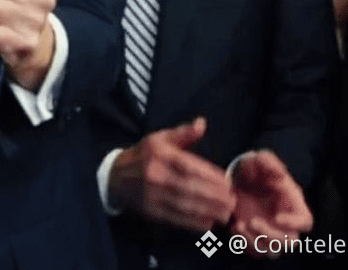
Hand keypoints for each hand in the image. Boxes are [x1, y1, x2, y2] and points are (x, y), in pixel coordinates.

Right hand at [108, 117, 235, 231]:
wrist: (114, 178)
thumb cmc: (142, 156)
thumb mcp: (158, 139)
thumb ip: (183, 133)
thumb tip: (202, 123)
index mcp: (160, 155)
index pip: (189, 167)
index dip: (211, 176)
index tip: (227, 183)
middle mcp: (156, 175)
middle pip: (190, 188)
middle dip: (215, 197)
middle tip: (233, 202)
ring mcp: (153, 196)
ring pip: (185, 205)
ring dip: (209, 211)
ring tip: (226, 214)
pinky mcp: (151, 212)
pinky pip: (176, 219)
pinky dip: (194, 223)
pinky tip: (209, 223)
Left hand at [230, 150, 312, 257]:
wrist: (238, 178)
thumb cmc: (255, 169)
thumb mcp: (260, 159)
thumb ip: (269, 162)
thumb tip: (280, 173)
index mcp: (293, 204)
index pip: (305, 222)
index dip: (294, 224)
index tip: (277, 218)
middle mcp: (285, 222)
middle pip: (290, 242)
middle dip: (271, 235)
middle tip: (252, 222)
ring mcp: (270, 231)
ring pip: (272, 251)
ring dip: (255, 242)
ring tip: (239, 225)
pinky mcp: (256, 237)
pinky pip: (255, 251)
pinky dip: (244, 244)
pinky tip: (234, 227)